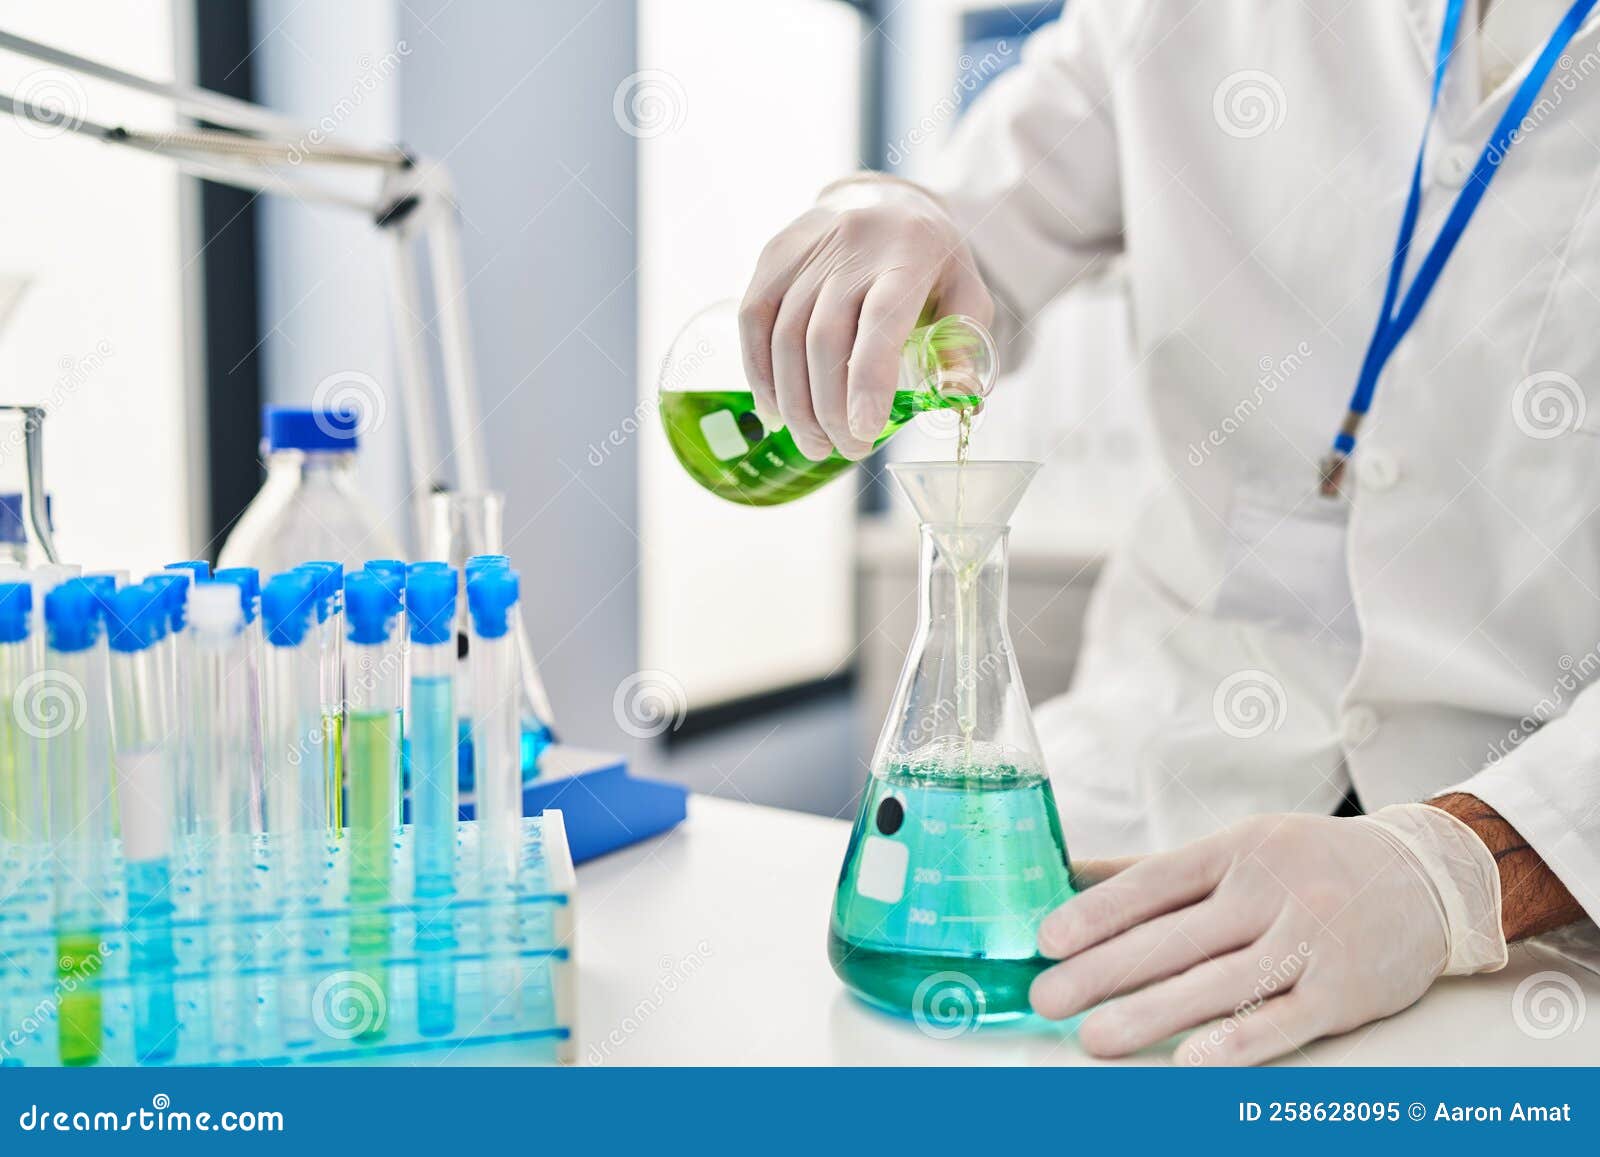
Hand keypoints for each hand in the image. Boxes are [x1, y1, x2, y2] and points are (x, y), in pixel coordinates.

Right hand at [738, 175, 991, 461]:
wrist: (886, 201)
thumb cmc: (931, 262)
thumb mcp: (968, 292)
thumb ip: (966, 344)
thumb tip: (959, 398)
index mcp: (909, 253)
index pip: (881, 318)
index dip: (869, 378)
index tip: (866, 431)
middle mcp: (854, 245)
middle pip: (825, 337)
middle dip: (830, 408)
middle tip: (846, 450)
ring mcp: (807, 248)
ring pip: (785, 335)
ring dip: (795, 402)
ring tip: (814, 443)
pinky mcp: (774, 255)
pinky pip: (754, 319)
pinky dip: (759, 372)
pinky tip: (777, 410)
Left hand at [1031, 807, 1506, 1065]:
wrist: (1427, 879)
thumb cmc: (1308, 866)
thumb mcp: (1237, 849)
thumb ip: (1155, 872)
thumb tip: (1067, 877)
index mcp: (1237, 849)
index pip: (1155, 880)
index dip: (1098, 910)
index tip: (1047, 939)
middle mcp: (1271, 890)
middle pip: (1176, 936)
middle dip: (1103, 971)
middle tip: (1048, 998)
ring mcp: (1310, 941)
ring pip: (1220, 983)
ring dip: (1152, 1014)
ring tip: (1094, 1037)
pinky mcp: (1343, 992)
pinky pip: (1283, 1022)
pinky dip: (1236, 1043)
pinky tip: (1191, 1061)